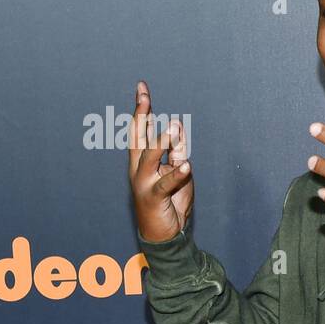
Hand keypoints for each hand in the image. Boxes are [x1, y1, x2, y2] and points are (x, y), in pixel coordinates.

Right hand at [129, 79, 193, 242]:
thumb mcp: (178, 170)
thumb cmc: (170, 202)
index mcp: (143, 161)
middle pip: (138, 138)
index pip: (140, 130)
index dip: (142, 109)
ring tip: (172, 126)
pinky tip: (186, 165)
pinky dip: (176, 174)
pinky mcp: (154, 198)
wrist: (164, 235)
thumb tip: (177, 126)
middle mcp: (139, 169)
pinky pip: (165, 184)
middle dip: (141, 116)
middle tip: (144, 96)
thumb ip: (177, 150)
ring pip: (150, 158)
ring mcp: (144, 183)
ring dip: (161, 141)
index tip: (142, 88)